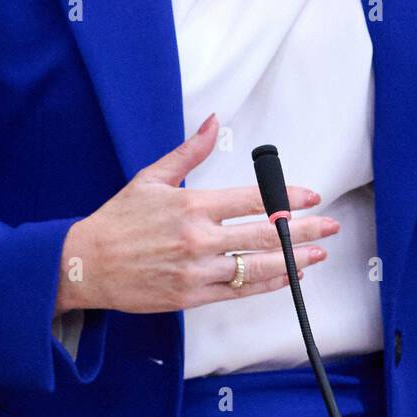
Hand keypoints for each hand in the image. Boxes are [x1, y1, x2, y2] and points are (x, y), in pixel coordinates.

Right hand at [54, 113, 338, 315]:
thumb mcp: (151, 178)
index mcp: (192, 205)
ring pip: (256, 267)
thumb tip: (212, 121)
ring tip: (317, 256)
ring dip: (292, 262)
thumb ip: (188, 151)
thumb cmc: (119, 219)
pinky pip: (239, 291)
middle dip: (303, 231)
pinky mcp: (191, 295)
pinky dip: (267, 285)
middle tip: (329, 227)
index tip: (311, 197)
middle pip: (264, 235)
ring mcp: (196, 270)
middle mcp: (198, 239)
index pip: (252, 200)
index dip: (286, 198)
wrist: (86, 264)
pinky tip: (286, 277)